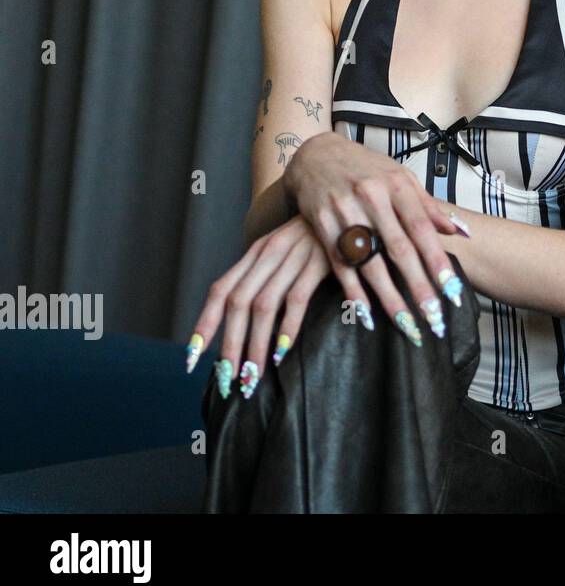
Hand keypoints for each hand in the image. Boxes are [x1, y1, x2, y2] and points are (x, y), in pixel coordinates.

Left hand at [187, 214, 333, 397]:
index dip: (205, 323)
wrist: (349, 207)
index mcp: (256, 252)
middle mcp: (268, 253)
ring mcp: (293, 256)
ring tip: (254, 374)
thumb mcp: (285, 251)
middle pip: (238, 302)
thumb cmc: (318, 238)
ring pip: (263, 306)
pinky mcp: (319, 262)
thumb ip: (265, 275)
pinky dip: (287, 327)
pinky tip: (282, 351)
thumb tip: (245, 318)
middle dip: (231, 343)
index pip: (220, 289)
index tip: (192, 356)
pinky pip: (296, 299)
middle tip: (230, 378)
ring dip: (256, 344)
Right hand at [283, 131, 468, 341]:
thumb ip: (428, 206)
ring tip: (406, 324)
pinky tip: (366, 313)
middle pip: (398, 249)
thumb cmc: (367, 169)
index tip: (452, 290)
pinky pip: (339, 263)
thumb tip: (459, 231)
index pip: (421, 228)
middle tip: (434, 317)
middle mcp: (371, 197)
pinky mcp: (321, 223)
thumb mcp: (400, 177)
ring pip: (369, 262)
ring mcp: (343, 210)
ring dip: (389, 296)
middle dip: (418, 286)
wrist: (316, 153)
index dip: (437, 260)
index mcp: (396, 185)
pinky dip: (353, 290)